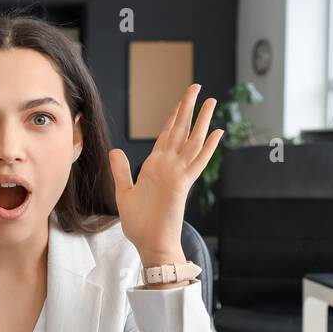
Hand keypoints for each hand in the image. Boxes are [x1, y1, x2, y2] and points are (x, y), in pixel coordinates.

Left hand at [109, 84, 222, 267]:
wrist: (149, 244)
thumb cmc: (139, 225)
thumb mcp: (124, 193)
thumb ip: (121, 171)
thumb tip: (115, 151)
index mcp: (155, 167)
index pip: (166, 135)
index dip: (173, 117)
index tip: (181, 101)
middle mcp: (169, 167)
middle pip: (181, 131)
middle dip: (188, 108)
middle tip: (197, 86)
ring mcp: (178, 174)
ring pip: (192, 141)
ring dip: (201, 121)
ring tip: (211, 101)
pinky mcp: (182, 184)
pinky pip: (197, 162)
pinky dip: (208, 147)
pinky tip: (217, 132)